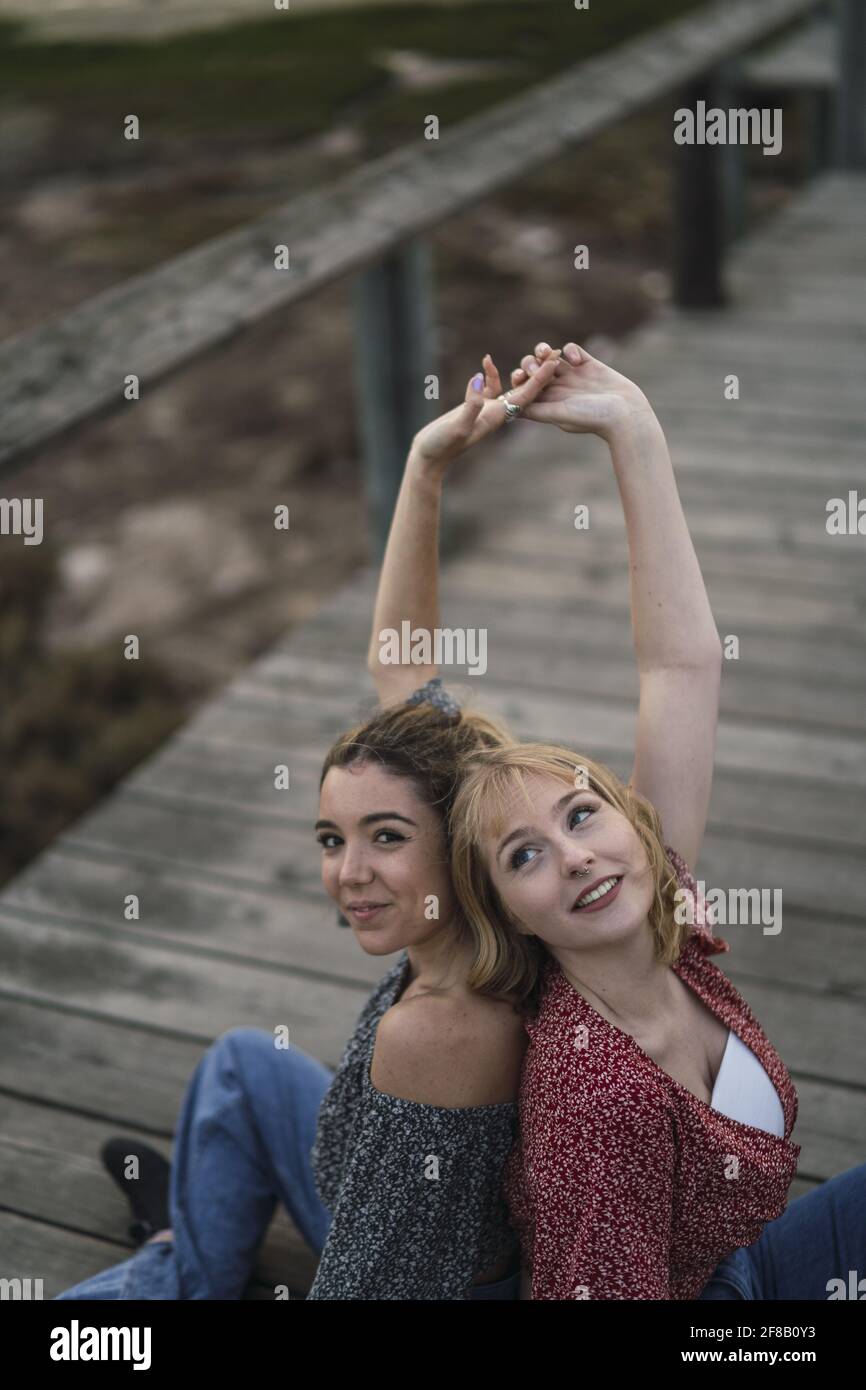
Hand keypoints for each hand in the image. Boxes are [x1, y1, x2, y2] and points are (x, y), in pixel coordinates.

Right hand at [409, 348, 561, 478]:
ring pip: (509, 387)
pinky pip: (487, 388)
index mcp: (498, 417)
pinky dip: (489, 374)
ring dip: (520, 371)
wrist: (429, 457)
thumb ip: (469, 405)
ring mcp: (486, 411)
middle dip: (540, 371)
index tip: (555, 360)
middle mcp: (497, 414)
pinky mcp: (473, 408)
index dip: (541, 377)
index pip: (526, 394)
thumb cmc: (441, 445)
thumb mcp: (457, 426)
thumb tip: (478, 380)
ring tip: (534, 353)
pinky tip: (486, 361)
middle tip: (556, 351)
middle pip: (525, 390)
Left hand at [509, 341, 650, 440]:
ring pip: (550, 356)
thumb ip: (536, 411)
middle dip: (530, 364)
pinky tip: (577, 362)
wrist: (625, 412)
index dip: (519, 379)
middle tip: (535, 367)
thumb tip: (511, 410)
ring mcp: (573, 375)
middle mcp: (559, 388)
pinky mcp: (588, 364)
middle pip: (534, 369)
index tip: (520, 377)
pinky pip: (572, 350)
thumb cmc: (592, 418)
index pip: (526, 387)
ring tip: (548, 354)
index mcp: (549, 402)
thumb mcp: (560, 415)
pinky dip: (571, 351)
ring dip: (544, 351)